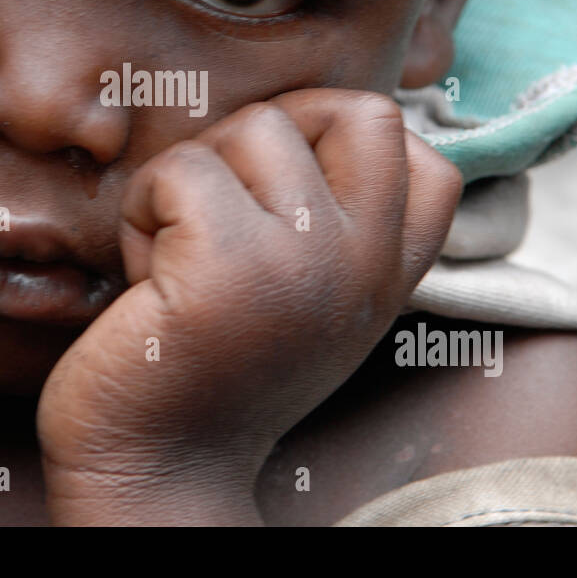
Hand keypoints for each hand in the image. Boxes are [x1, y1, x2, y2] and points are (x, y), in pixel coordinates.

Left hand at [37, 89, 462, 522]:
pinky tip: (145, 276)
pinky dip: (144, 207)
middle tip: (225, 198)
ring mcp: (306, 262)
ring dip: (194, 176)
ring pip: (256, 127)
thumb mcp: (305, 298)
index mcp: (386, 277)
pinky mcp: (228, 264)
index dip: (352, 140)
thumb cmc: (210, 367)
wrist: (154, 466)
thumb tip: (309, 119)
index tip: (285, 187)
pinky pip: (181, 168)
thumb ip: (334, 227)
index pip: (432, 161)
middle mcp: (364, 266)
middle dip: (278, 128)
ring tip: (177, 252)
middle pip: (360, 111)